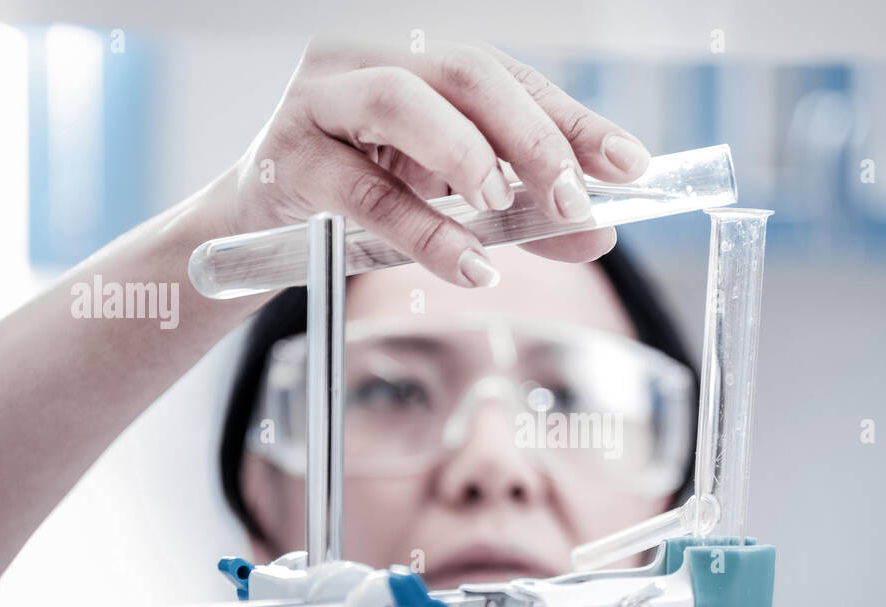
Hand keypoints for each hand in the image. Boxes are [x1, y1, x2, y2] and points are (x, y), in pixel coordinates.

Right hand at [214, 38, 652, 287]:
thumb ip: (523, 216)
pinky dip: (421, 230)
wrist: (254, 222)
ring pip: (404, 102)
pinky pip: (362, 189)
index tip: (631, 165)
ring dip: (466, 154)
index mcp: (423, 64)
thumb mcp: (452, 200)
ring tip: (502, 205)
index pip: (514, 81)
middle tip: (573, 200)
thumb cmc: (359, 192)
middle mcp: (374, 62)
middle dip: (532, 138)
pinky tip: (467, 265)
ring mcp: (325, 101)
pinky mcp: (289, 156)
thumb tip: (598, 233)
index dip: (575, 122)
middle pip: (467, 74)